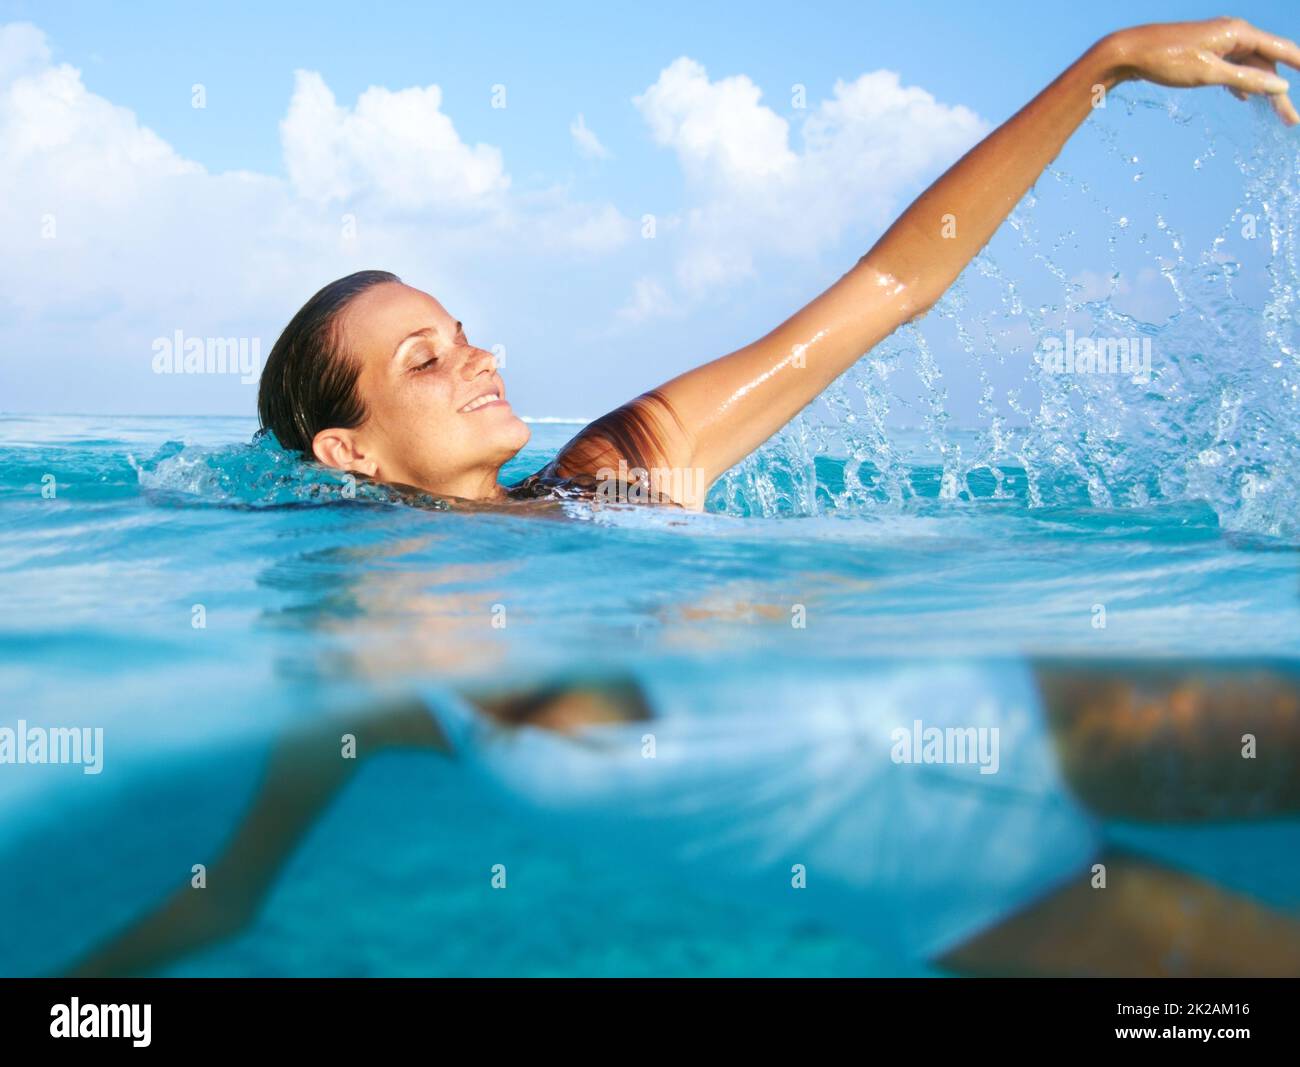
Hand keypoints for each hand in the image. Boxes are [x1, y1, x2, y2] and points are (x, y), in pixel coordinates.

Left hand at [1106, 16, 1299, 124]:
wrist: (1129, 52)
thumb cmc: (1167, 60)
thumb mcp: (1209, 73)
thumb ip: (1246, 80)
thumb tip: (1280, 86)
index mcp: (1238, 34)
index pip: (1280, 49)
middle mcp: (1233, 34)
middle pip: (1266, 63)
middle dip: (1278, 91)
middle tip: (1291, 119)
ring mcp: (1218, 43)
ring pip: (1248, 67)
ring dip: (1260, 89)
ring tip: (1274, 113)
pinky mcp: (1204, 53)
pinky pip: (1231, 67)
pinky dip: (1240, 83)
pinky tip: (1242, 98)